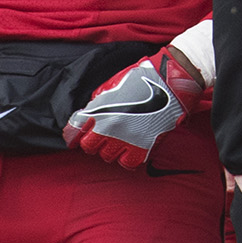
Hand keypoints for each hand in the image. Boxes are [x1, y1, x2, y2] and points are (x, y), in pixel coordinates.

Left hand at [64, 48, 205, 168]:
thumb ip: (97, 101)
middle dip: (92, 141)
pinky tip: (130, 148)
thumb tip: (88, 113)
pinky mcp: (143, 148)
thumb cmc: (142, 79)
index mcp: (98, 109)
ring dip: (110, 149)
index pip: (75, 128)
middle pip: (88, 146)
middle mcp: (108, 127)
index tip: (72, 138)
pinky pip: (127, 163)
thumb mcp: (112, 85)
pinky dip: (126, 158)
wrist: (170, 83)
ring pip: (106, 156)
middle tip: (100, 137)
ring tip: (118, 140)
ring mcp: (125, 139)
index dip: (71, 134)